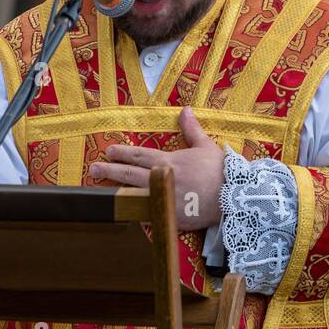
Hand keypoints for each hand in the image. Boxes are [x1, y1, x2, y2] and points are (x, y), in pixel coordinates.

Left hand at [88, 106, 224, 230]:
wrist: (235, 196)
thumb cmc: (221, 169)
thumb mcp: (205, 145)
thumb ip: (191, 129)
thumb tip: (185, 110)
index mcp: (169, 162)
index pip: (139, 156)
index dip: (122, 153)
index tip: (109, 151)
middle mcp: (162, 180)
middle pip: (130, 175)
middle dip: (110, 171)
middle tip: (94, 169)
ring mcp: (164, 200)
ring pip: (134, 196)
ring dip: (117, 193)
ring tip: (101, 193)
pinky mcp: (171, 218)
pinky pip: (149, 217)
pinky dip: (136, 215)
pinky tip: (125, 214)